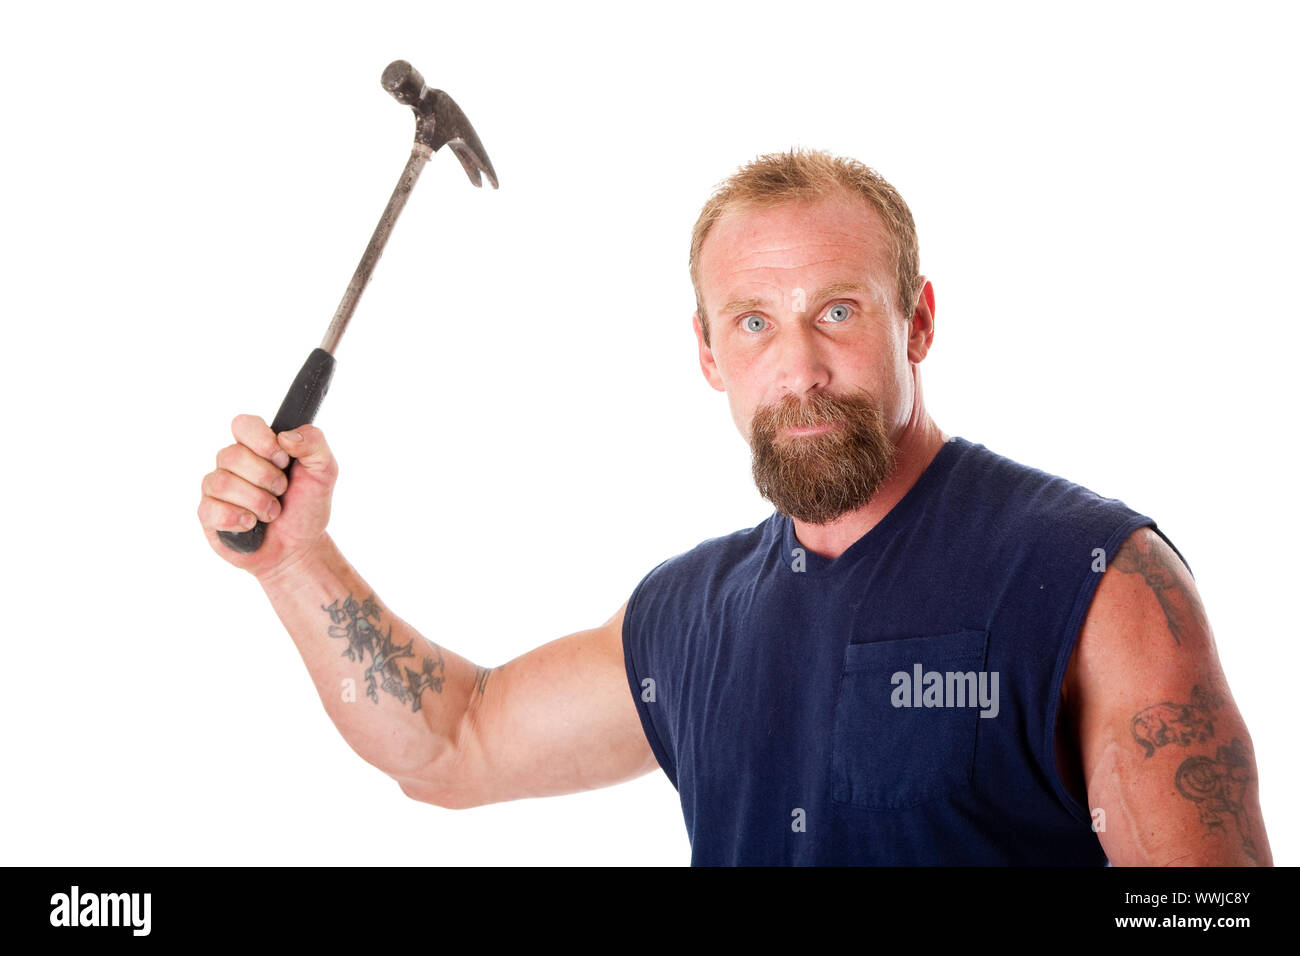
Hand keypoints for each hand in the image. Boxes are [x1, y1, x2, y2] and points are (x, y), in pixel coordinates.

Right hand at [197, 414, 338, 579]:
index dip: (262, 441)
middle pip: (232, 455)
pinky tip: (252, 525)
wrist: (300, 546)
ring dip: (258, 502)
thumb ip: (314, 443)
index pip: (243, 424)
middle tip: (282, 491)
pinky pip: (213, 510)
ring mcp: (216, 488)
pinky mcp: (208, 515)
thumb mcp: (324, 471)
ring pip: (223, 482)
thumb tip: (286, 436)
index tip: (283, 460)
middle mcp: (231, 463)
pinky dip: (240, 520)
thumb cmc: (307, 506)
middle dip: (267, 478)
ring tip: (272, 512)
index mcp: (256, 446)